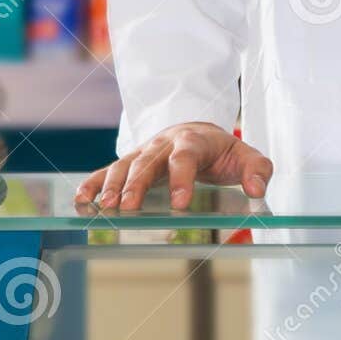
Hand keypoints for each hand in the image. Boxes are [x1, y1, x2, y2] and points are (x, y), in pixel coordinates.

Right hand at [74, 122, 272, 212]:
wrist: (199, 131)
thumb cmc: (222, 151)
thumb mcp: (246, 156)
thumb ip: (258, 170)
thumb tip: (258, 191)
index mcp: (194, 141)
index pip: (185, 157)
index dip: (182, 179)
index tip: (181, 203)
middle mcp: (164, 144)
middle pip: (148, 162)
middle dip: (137, 185)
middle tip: (128, 208)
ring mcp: (144, 152)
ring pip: (125, 165)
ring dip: (113, 186)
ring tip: (106, 208)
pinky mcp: (131, 161)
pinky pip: (108, 170)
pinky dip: (94, 184)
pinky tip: (82, 200)